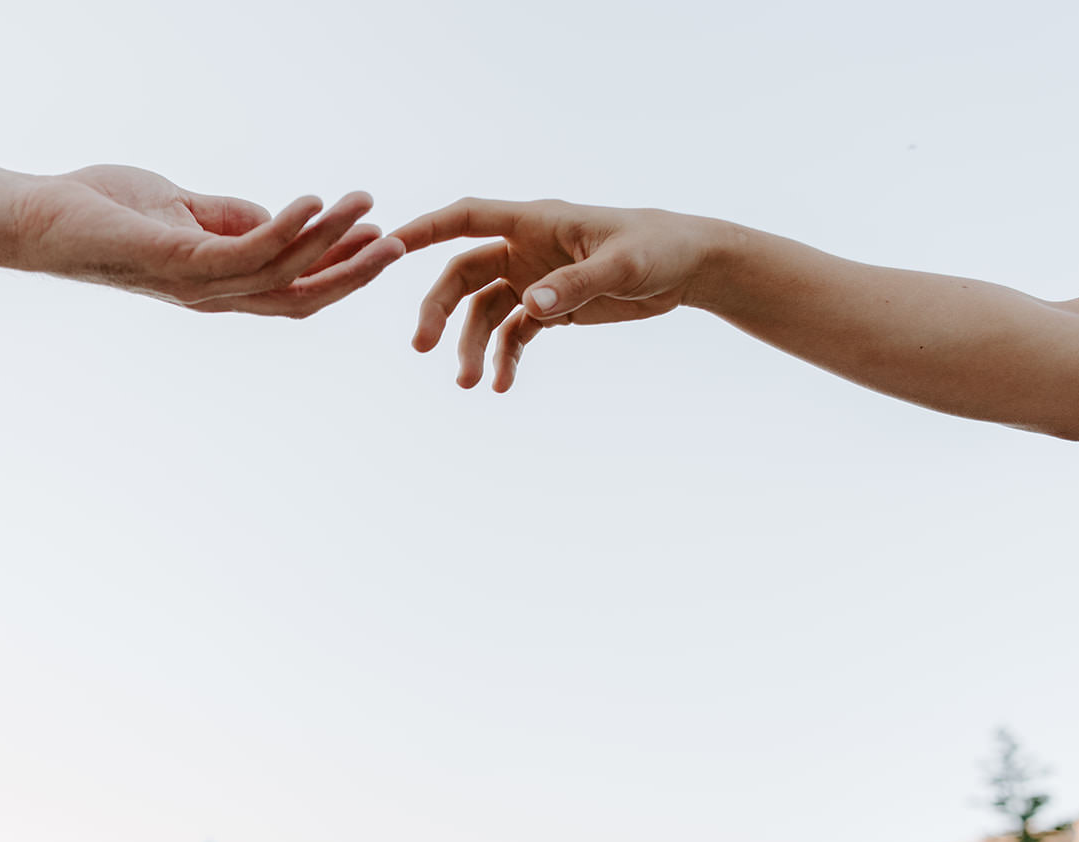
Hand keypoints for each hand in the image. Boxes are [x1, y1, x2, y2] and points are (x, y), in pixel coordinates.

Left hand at [9, 165, 404, 316]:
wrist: (38, 218)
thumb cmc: (102, 211)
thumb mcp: (183, 208)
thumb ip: (231, 216)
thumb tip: (283, 217)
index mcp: (219, 286)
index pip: (295, 289)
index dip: (341, 272)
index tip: (382, 242)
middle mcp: (214, 296)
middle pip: (302, 297)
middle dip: (353, 273)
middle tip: (400, 244)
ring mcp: (197, 285)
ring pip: (283, 274)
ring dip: (330, 240)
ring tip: (365, 206)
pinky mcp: (178, 262)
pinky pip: (246, 251)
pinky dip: (285, 229)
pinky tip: (312, 201)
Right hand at [393, 198, 718, 389]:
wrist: (690, 266)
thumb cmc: (659, 246)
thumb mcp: (622, 264)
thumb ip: (575, 284)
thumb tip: (531, 304)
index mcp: (534, 223)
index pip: (465, 218)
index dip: (424, 229)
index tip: (388, 245)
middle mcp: (524, 248)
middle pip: (462, 275)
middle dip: (439, 309)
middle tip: (424, 347)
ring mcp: (534, 278)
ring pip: (483, 312)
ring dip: (472, 346)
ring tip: (470, 384)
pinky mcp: (551, 306)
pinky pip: (514, 335)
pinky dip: (504, 359)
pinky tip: (501, 385)